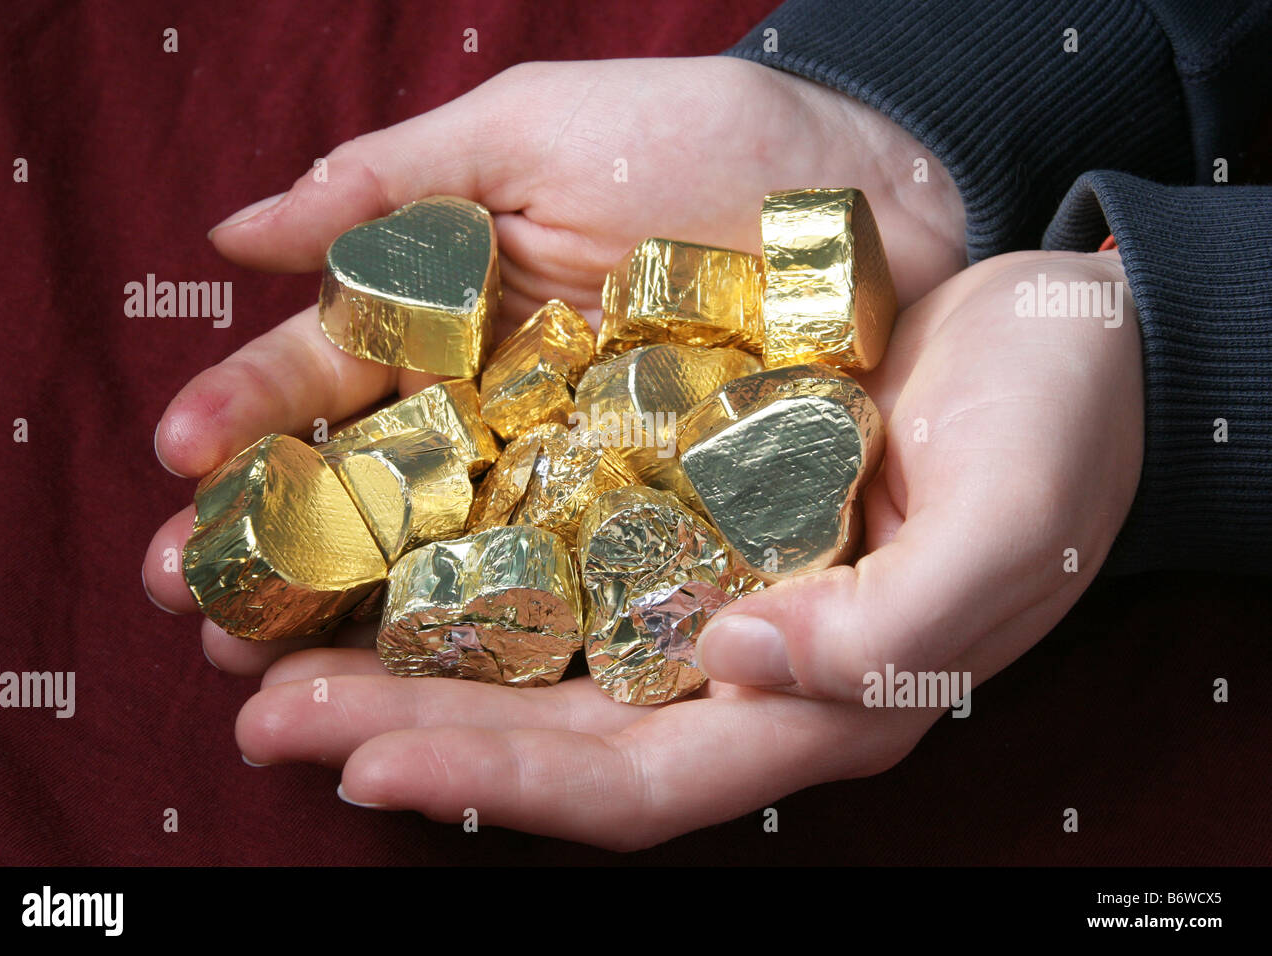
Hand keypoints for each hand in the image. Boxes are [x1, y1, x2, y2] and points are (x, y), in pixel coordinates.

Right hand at [143, 55, 966, 673]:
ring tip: (263, 662)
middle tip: (187, 595)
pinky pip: (564, 589)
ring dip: (353, 611)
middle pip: (372, 485)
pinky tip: (415, 675)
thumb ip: (391, 184)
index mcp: (462, 312)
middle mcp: (504, 409)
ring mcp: (575, 480)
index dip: (253, 410)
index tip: (176, 455)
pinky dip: (490, 635)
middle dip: (276, 538)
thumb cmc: (710, 140)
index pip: (334, 369)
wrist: (877, 189)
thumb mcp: (537, 135)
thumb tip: (233, 236)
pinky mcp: (656, 532)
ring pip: (447, 556)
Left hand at [227, 249, 1141, 848]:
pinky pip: (558, 576)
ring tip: (276, 658)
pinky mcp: (684, 530)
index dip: (500, 784)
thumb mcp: (1009, 525)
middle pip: (552, 738)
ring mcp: (708, 604)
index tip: (363, 763)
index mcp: (823, 706)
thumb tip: (743, 655)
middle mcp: (746, 677)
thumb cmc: (1057, 434)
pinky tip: (379, 567)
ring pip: (535, 665)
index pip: (637, 781)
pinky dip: (463, 583)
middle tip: (267, 716)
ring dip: (405, 667)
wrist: (1062, 348)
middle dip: (407, 734)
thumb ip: (893, 621)